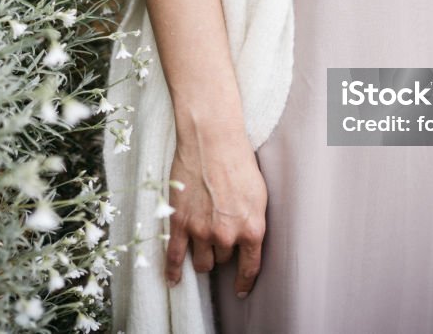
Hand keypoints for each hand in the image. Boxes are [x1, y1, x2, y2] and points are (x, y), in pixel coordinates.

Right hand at [164, 120, 266, 299]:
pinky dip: (173, 271)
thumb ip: (253, 221)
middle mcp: (227, 235)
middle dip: (222, 250)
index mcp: (252, 229)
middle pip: (223, 260)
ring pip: (202, 262)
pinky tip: (173, 279)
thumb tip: (248, 239)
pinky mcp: (180, 222)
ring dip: (202, 257)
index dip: (245, 282)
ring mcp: (201, 231)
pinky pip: (175, 256)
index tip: (241, 290)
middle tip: (218, 234)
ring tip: (201, 248)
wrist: (212, 141)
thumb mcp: (259, 195)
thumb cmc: (239, 162)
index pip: (250, 267)